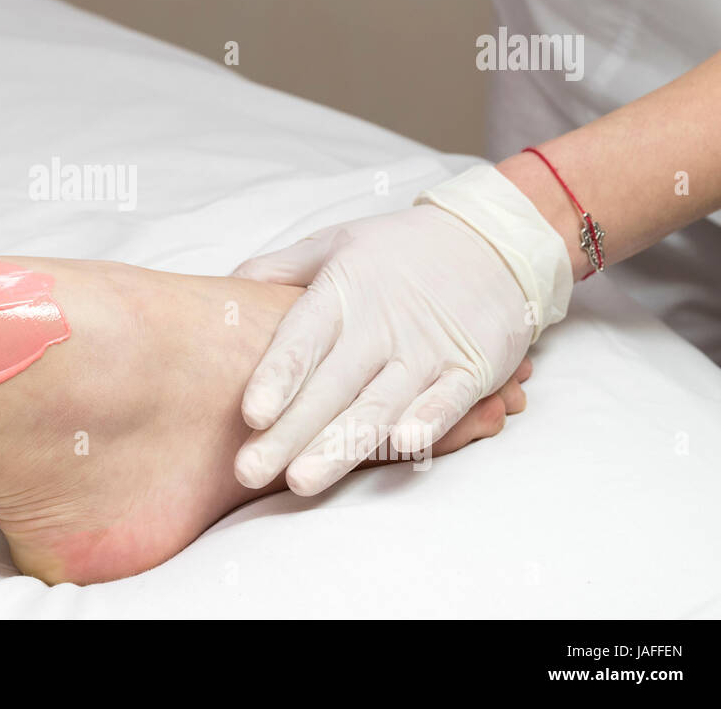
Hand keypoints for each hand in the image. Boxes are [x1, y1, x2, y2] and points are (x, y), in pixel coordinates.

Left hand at [232, 165, 571, 494]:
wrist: (495, 239)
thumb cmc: (400, 250)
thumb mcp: (334, 244)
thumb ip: (279, 270)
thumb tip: (225, 287)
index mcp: (342, 294)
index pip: (302, 340)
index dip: (276, 378)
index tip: (250, 415)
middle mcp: (381, 324)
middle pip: (329, 387)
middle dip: (289, 433)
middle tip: (249, 471)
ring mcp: (427, 349)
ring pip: (378, 404)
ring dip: (341, 445)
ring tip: (302, 481)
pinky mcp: (471, 368)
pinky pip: (447, 400)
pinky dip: (430, 421)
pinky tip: (404, 444)